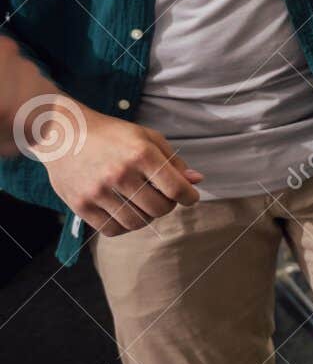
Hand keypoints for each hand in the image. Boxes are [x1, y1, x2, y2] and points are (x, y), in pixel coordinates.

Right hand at [38, 100, 201, 237]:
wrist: (64, 133)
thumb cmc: (111, 134)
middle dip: (168, 206)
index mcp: (141, 154)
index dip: (189, 197)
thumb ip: (174, 160)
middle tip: (163, 197)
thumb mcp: (147, 138)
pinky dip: (125, 226)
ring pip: (137, 222)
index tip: (189, 197)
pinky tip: (125, 213)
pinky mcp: (80, 205)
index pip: (176, 188)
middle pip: (159, 208)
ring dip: (147, 217)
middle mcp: (120, 174)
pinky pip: (112, 230)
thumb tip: (196, 181)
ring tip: (143, 204)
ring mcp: (98, 191)